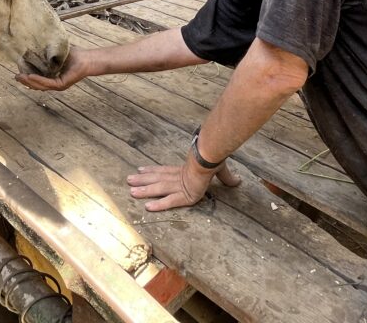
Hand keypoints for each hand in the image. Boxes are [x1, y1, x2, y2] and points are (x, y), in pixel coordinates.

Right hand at [16, 47, 91, 90]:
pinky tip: (30, 76)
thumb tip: (34, 43)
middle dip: (25, 82)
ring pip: (40, 86)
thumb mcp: (57, 54)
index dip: (27, 78)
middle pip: (36, 86)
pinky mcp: (62, 84)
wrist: (88, 58)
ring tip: (20, 77)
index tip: (18, 73)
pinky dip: (38, 80)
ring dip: (29, 82)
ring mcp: (59, 85)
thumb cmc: (74, 55)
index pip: (38, 81)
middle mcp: (55, 84)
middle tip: (15, 77)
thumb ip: (46, 53)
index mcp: (53, 78)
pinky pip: (48, 83)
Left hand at [126, 159, 240, 212]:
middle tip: (128, 181)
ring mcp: (180, 186)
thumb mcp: (221, 170)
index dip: (152, 171)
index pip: (165, 171)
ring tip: (131, 191)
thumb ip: (226, 178)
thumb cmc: (214, 159)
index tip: (141, 170)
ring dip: (144, 190)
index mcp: (184, 171)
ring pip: (158, 189)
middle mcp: (178, 177)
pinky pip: (170, 202)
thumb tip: (238, 181)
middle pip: (157, 179)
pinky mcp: (185, 195)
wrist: (211, 158)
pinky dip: (159, 204)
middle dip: (142, 180)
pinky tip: (147, 207)